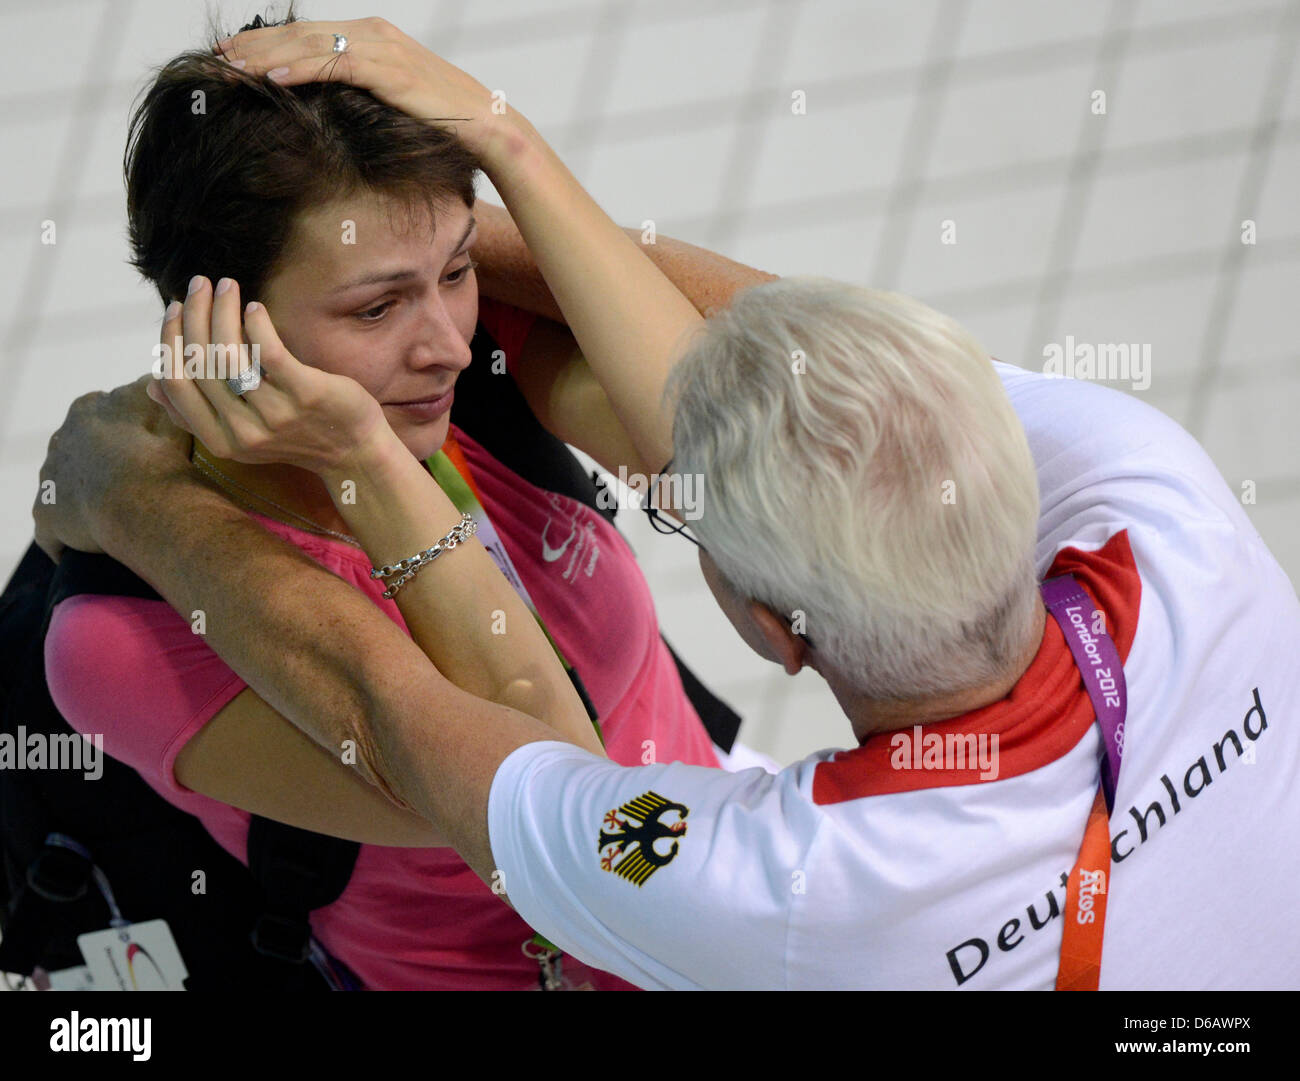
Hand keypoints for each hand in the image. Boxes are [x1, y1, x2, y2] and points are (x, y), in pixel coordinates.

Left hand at [33, 376, 191, 561]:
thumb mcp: (170, 404)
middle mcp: (62, 440)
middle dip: (101, 462)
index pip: (104, 412)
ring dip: (86, 498)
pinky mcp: (46, 515)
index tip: (148, 444)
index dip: (126, 429)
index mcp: (90, 411)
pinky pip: (53, 532)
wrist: (141, 496)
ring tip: (120, 515)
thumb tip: (167, 379)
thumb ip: (165, 389)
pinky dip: (69, 540)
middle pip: (80, 449)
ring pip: (65, 486)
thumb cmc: (160, 448)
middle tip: (137, 481)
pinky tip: (92, 549)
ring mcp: (49, 479)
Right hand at [151, 276, 390, 475]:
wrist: (354, 453)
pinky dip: (256, 323)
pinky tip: (255, 308)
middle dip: (193, 315)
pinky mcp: (306, 394)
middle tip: (199, 284)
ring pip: (230, 354)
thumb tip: (153, 384)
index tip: (175, 310)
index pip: (176, 383)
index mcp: (221, 441)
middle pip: (200, 363)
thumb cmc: (296, 435)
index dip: (170, 341)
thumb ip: (199, 414)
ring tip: (226, 285)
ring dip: (222, 311)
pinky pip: (269, 351)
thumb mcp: (242, 435)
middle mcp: (243, 432)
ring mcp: (275, 414)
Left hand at [214, 17, 514, 161]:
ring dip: (268, 54)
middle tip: (219, 57)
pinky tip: (273, 77)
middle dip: (258, 44)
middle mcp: (374, 33)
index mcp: (374, 37)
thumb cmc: (444, 121)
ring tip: (233, 66)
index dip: (270, 42)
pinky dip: (300, 68)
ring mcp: (381, 48)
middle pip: (303, 33)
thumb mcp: (396, 100)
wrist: (486, 126)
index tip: (236, 55)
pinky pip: (333, 64)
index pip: (311, 34)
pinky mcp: (387, 69)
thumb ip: (363, 91)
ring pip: (311, 44)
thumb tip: (328, 107)